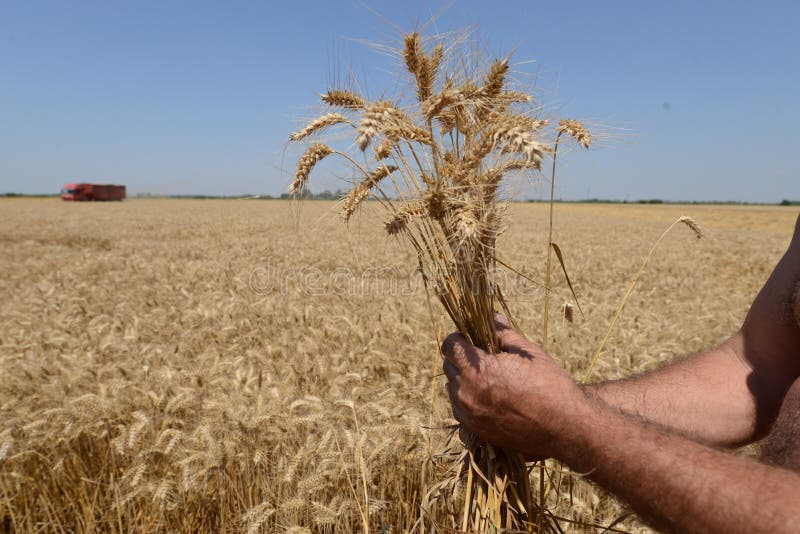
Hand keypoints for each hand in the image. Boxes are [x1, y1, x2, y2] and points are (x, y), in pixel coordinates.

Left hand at [441, 315, 586, 458]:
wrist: (566, 426)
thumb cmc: (550, 384)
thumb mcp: (527, 351)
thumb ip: (503, 334)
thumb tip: (492, 318)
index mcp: (478, 371)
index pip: (450, 346)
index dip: (459, 337)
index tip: (471, 337)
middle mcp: (468, 395)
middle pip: (448, 367)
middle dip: (462, 357)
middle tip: (483, 355)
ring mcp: (470, 416)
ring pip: (452, 389)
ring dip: (463, 379)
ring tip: (489, 377)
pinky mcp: (477, 431)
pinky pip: (459, 410)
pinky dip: (468, 400)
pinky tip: (488, 396)